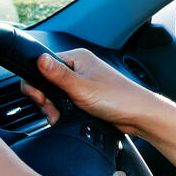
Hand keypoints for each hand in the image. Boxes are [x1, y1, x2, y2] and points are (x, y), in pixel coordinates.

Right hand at [20, 48, 157, 137]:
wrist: (138, 115)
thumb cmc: (118, 99)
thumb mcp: (82, 88)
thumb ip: (58, 75)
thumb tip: (39, 58)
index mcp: (78, 58)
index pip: (43, 64)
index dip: (36, 83)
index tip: (39, 98)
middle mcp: (79, 67)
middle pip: (46, 81)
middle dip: (45, 99)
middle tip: (51, 110)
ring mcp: (82, 82)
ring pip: (54, 94)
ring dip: (53, 107)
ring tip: (59, 116)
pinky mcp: (85, 96)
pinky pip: (64, 102)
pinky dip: (61, 111)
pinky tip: (65, 118)